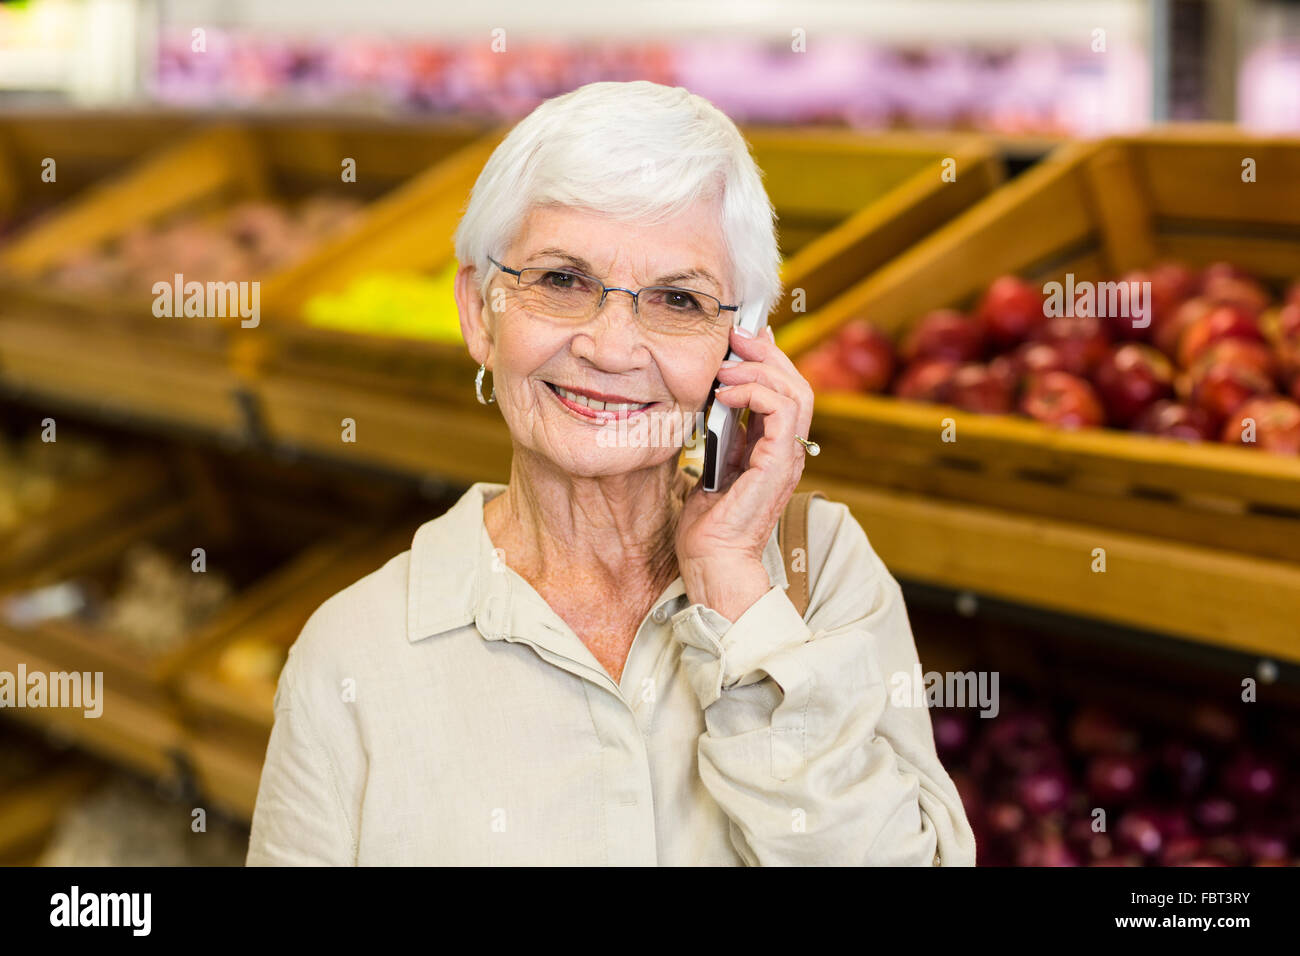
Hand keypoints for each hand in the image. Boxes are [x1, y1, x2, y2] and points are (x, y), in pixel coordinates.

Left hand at [676, 325, 814, 619]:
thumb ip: (721, 435)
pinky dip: (754, 392)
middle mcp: (788, 451)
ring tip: (724, 367)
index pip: (784, 390)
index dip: (767, 358)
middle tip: (735, 335)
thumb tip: (711, 400)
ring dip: (758, 369)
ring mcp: (788, 457)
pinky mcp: (778, 464)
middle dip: (766, 352)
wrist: (712, 562)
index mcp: (774, 450)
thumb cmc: (706, 526)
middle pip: (796, 383)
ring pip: (795, 391)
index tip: (740, 337)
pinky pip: (781, 410)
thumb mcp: (711, 466)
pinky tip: (723, 394)